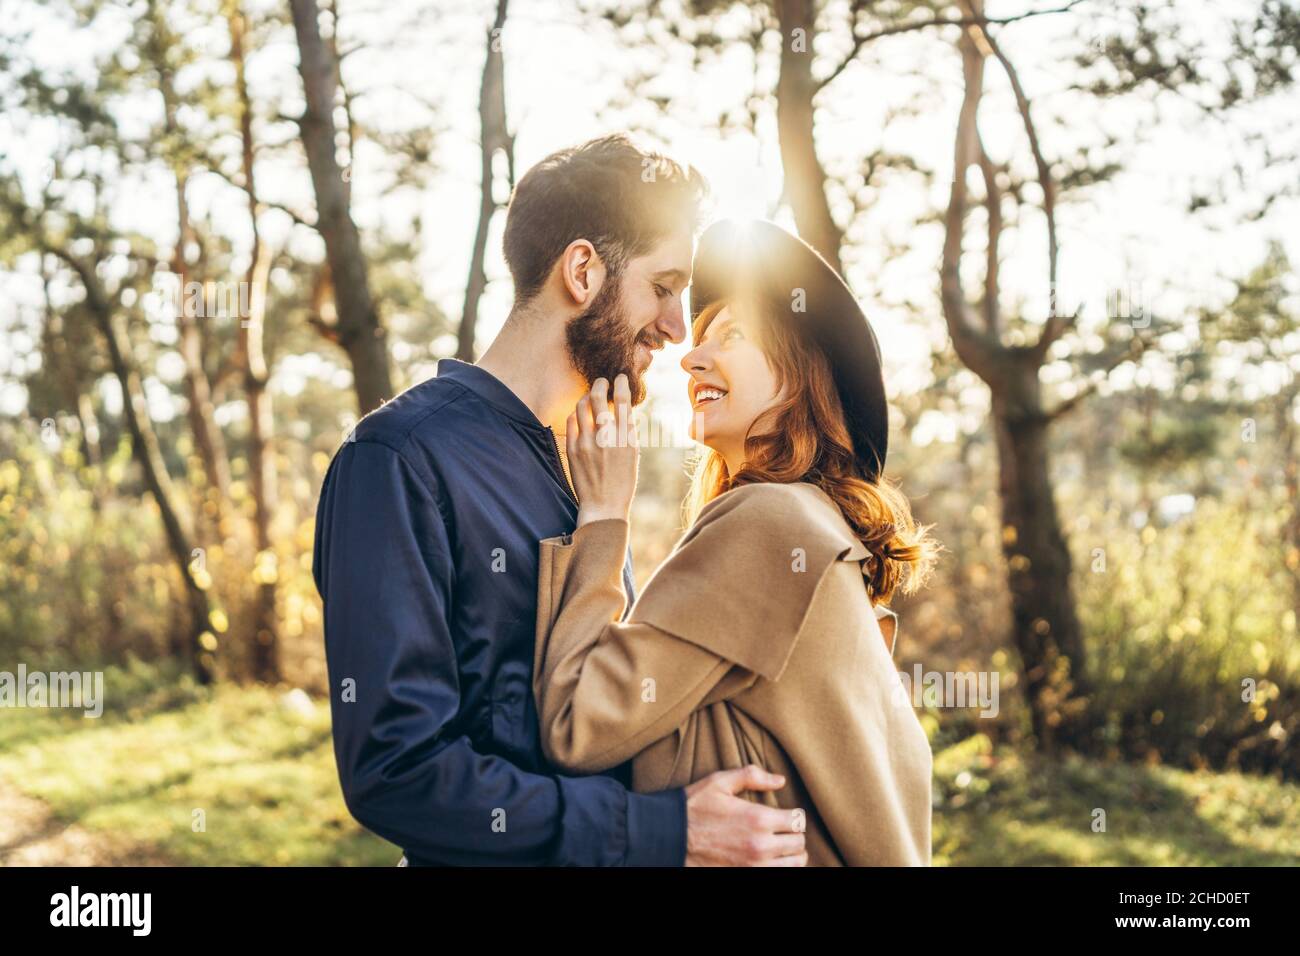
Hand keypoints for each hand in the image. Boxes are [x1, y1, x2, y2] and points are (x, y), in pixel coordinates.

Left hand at [567, 374, 638, 526]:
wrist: (603, 506)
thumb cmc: (622, 481)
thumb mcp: (633, 455)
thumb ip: (627, 430)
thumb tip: (622, 407)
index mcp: (626, 438)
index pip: (623, 401)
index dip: (621, 384)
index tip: (619, 378)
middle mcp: (607, 438)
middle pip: (599, 397)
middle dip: (600, 383)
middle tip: (601, 381)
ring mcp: (587, 443)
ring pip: (582, 405)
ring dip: (586, 396)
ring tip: (590, 396)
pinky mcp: (572, 449)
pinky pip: (572, 421)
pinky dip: (577, 414)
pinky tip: (581, 415)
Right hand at [684, 765, 807, 865]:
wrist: (669, 837)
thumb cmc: (694, 807)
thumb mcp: (719, 782)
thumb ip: (751, 776)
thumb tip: (780, 780)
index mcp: (758, 818)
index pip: (798, 821)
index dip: (795, 816)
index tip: (786, 815)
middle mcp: (761, 845)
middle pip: (799, 845)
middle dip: (795, 836)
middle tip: (784, 831)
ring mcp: (754, 866)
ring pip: (794, 865)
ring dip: (792, 855)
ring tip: (782, 847)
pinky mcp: (745, 877)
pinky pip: (778, 876)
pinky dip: (779, 867)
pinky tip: (771, 860)